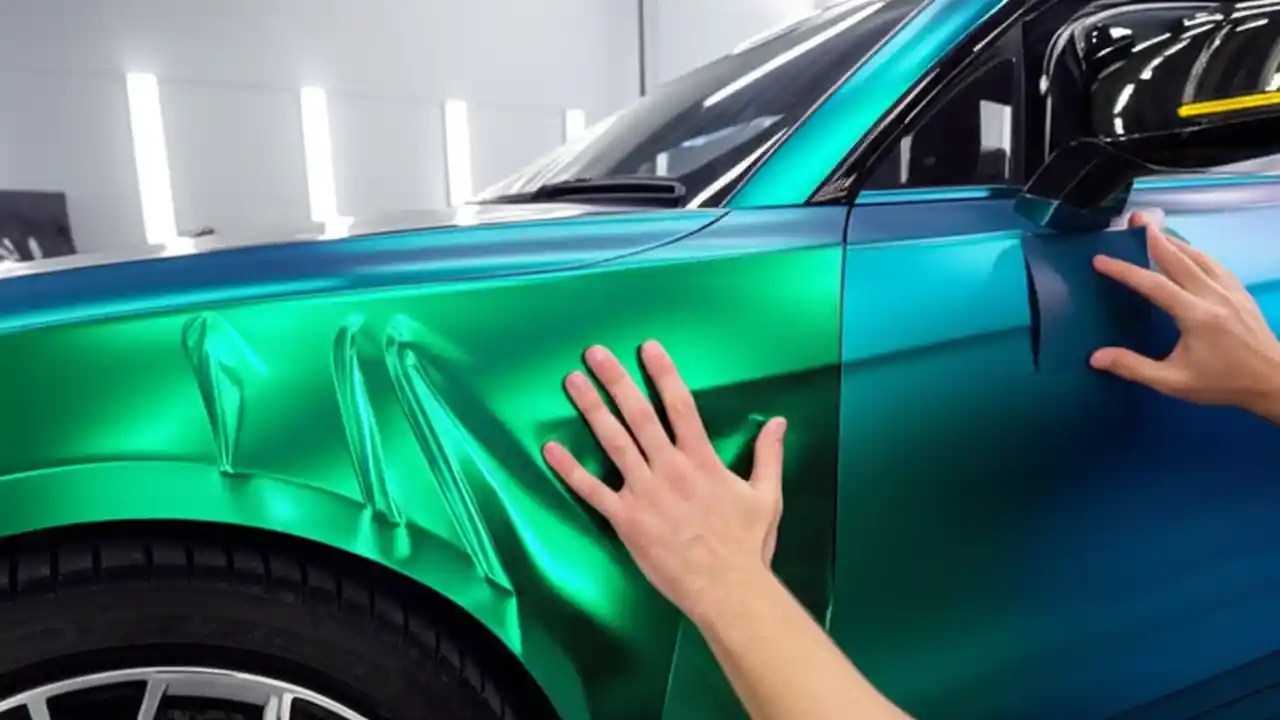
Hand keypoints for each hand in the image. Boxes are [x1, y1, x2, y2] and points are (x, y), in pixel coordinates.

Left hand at [542, 341, 786, 619]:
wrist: (727, 589)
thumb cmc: (747, 546)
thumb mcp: (767, 496)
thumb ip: (769, 455)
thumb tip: (780, 421)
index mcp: (702, 460)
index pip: (680, 405)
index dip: (663, 373)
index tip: (647, 347)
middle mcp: (670, 468)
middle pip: (638, 415)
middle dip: (616, 380)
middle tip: (594, 352)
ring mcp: (645, 493)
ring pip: (613, 442)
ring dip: (591, 409)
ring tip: (572, 381)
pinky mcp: (626, 520)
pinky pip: (592, 491)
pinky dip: (570, 469)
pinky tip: (551, 449)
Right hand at [1091, 212, 1279, 421]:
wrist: (1271, 380)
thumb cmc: (1221, 383)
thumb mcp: (1174, 382)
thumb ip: (1134, 367)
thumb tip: (1096, 358)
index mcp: (1196, 315)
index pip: (1154, 284)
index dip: (1125, 270)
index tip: (1101, 259)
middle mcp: (1213, 295)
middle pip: (1179, 258)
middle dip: (1154, 238)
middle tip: (1134, 219)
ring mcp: (1230, 290)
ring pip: (1199, 257)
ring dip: (1174, 241)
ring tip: (1154, 229)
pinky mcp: (1239, 292)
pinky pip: (1214, 264)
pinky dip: (1195, 252)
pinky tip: (1186, 250)